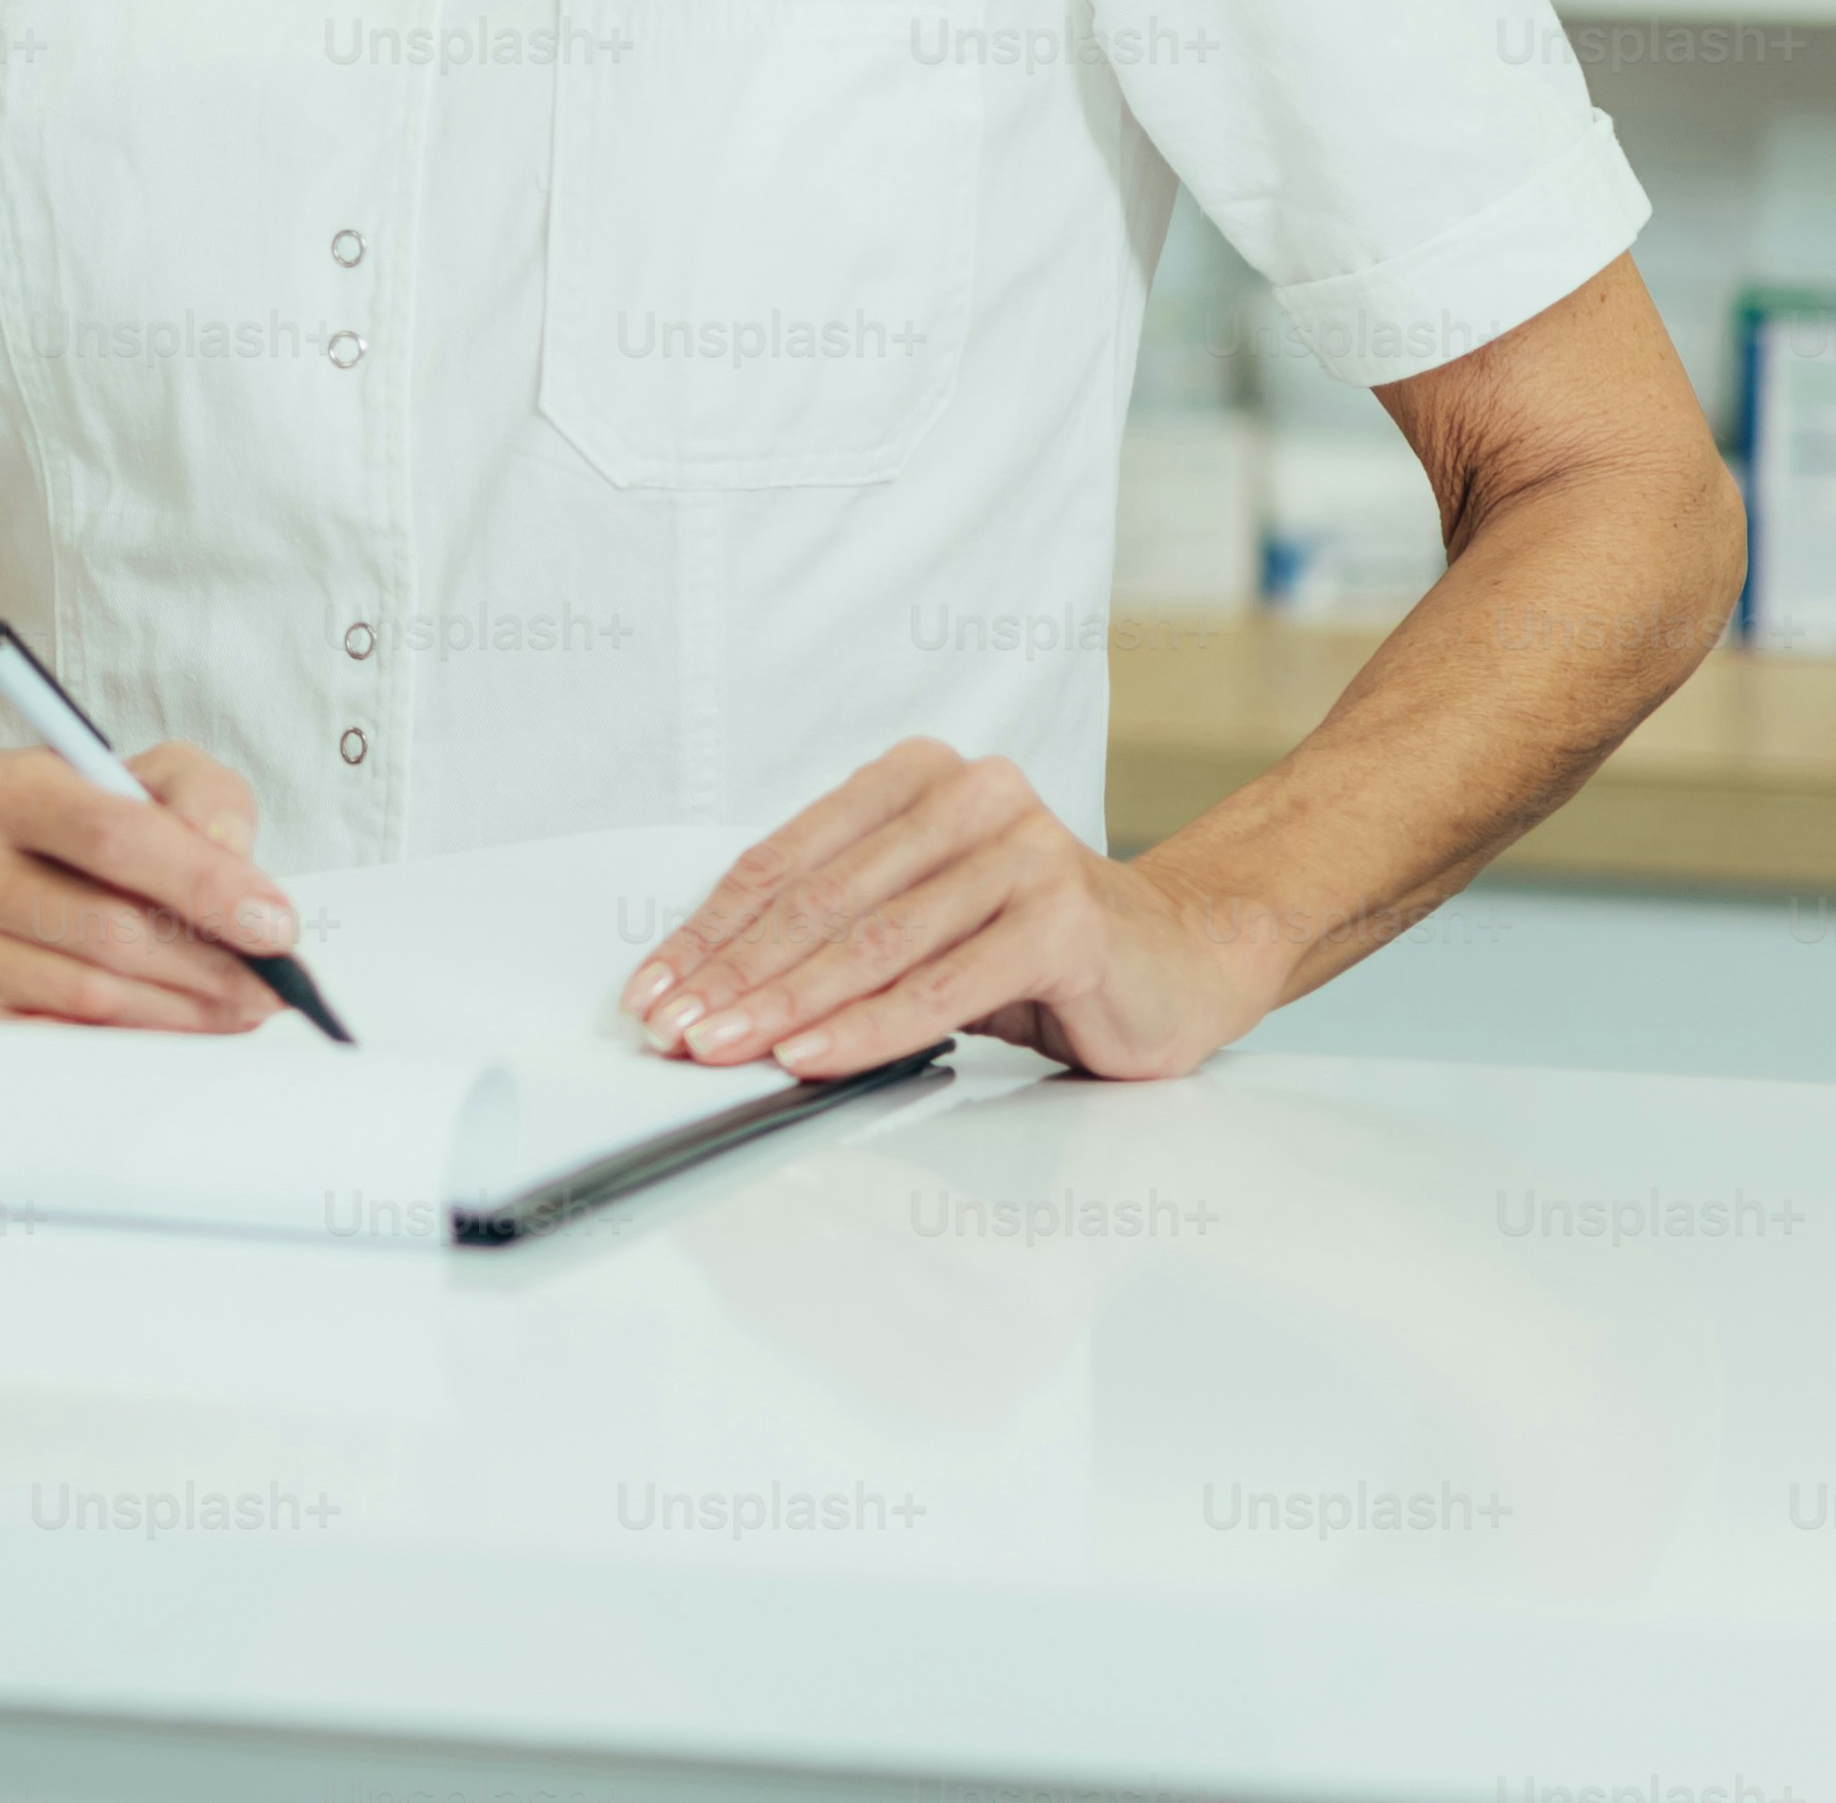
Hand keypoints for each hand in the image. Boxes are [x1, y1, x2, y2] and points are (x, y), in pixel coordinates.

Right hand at [0, 740, 297, 1029]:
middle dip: (210, 964)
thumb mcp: (145, 781)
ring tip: (236, 1007)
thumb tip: (232, 858)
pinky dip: (132, 1042)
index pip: (115, 836)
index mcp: (3, 789)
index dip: (205, 885)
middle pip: (108, 928)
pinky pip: (60, 1042)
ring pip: (91, 995)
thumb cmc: (78, 830)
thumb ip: (204, 796)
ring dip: (183, 1012)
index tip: (274, 925)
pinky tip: (175, 1028)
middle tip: (270, 984)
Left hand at [623, 742, 1282, 1083]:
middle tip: (671, 1028)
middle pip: (819, 899)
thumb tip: (710, 987)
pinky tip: (812, 1056)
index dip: (710, 929)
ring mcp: (1022, 853)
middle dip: (733, 974)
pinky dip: (867, 1027)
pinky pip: (941, 986)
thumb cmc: (1034, 941)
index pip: (787, 860)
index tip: (653, 986)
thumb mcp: (919, 917)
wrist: (1183, 960)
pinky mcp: (1062, 920)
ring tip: (722, 1047)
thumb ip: (837, 927)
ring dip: (784, 1003)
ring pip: (872, 942)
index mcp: (916, 779)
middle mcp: (970, 797)